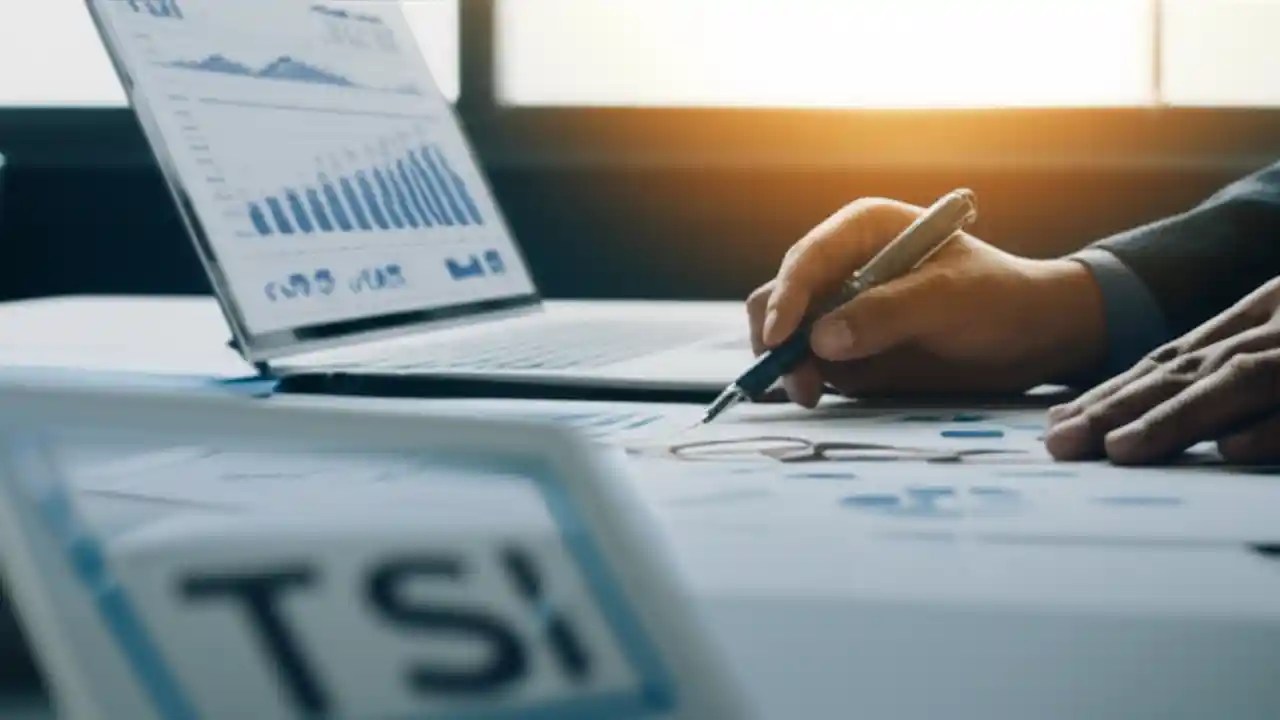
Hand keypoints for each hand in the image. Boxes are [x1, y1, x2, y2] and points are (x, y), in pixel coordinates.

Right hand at [746, 198, 1107, 405]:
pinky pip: (809, 363)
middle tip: (799, 379)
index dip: (786, 296)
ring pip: (787, 334)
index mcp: (863, 230)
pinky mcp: (847, 347)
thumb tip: (820, 340)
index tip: (779, 337)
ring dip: (790, 364)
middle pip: (781, 296)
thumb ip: (886, 314)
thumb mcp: (949, 300)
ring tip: (812, 394)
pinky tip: (821, 395)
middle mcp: (842, 265)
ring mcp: (841, 307)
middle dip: (779, 337)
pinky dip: (806, 379)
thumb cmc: (998, 298)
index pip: (807, 259)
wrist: (1030, 337)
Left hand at [1045, 276, 1279, 464]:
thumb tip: (1195, 416)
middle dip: (1118, 407)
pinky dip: (1271, 427)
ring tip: (1118, 449)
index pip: (1176, 357)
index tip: (1059, 421)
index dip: (1116, 390)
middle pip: (1187, 370)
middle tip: (1060, 442)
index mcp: (1268, 312)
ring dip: (1175, 415)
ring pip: (1241, 379)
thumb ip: (1241, 365)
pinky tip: (1229, 450)